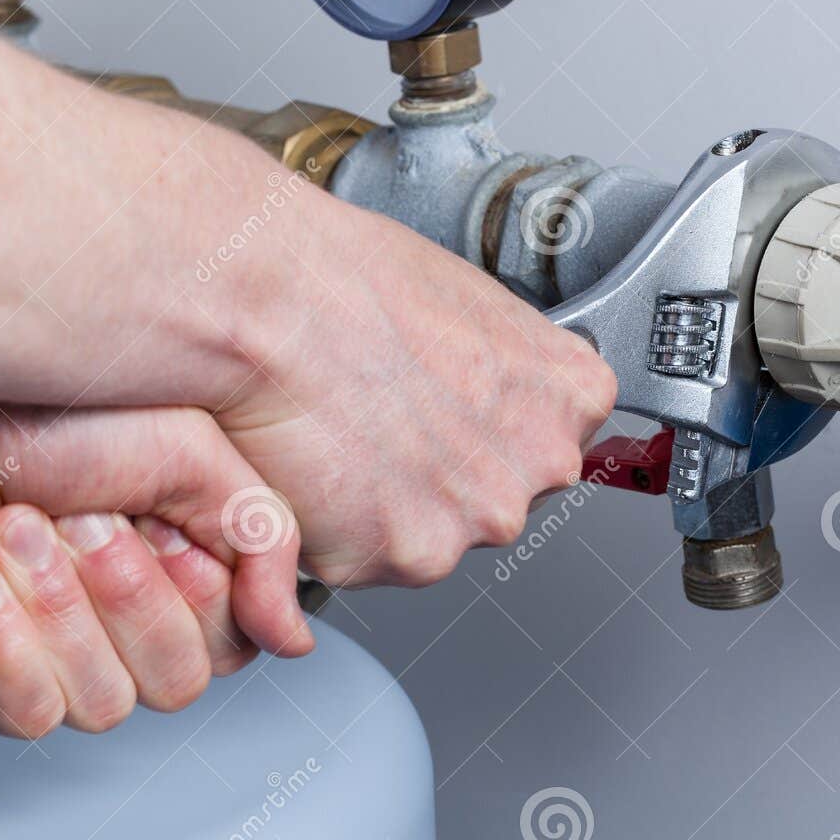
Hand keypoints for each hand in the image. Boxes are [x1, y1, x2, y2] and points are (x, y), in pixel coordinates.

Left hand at [0, 380, 310, 737]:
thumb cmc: (27, 406)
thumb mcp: (190, 452)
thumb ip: (262, 542)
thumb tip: (294, 636)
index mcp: (168, 553)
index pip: (231, 639)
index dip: (197, 593)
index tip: (157, 527)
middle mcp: (107, 608)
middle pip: (174, 681)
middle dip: (126, 596)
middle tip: (82, 521)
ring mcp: (40, 646)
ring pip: (101, 706)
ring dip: (56, 611)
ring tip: (11, 533)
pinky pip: (22, 715)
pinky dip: (3, 646)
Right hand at [216, 202, 616, 587]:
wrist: (269, 302)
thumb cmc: (349, 281)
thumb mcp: (470, 304)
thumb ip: (501, 371)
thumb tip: (485, 396)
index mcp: (570, 397)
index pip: (546, 441)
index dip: (485, 429)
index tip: (448, 413)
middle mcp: (537, 467)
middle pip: (495, 494)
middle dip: (444, 474)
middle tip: (384, 422)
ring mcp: (473, 520)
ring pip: (432, 533)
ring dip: (391, 506)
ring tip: (343, 433)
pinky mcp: (402, 557)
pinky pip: (369, 558)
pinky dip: (338, 528)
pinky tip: (319, 461)